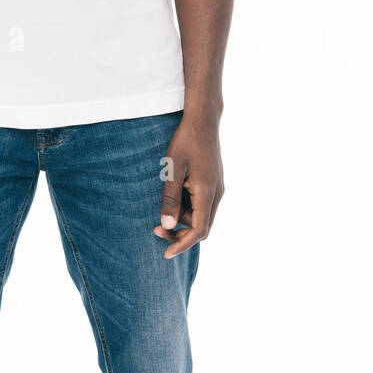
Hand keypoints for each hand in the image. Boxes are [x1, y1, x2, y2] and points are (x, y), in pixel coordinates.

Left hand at [154, 114, 223, 258]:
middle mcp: (217, 194)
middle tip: (155, 226)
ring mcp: (217, 188)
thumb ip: (170, 198)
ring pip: (201, 215)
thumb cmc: (185, 141)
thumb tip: (166, 225)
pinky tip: (175, 192)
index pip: (198, 231)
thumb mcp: (172, 169)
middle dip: (179, 232)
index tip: (165, 253)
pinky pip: (202, 204)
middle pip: (201, 227)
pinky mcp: (214, 182)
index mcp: (207, 193)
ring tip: (166, 195)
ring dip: (182, 216)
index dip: (182, 244)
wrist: (202, 119)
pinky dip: (188, 206)